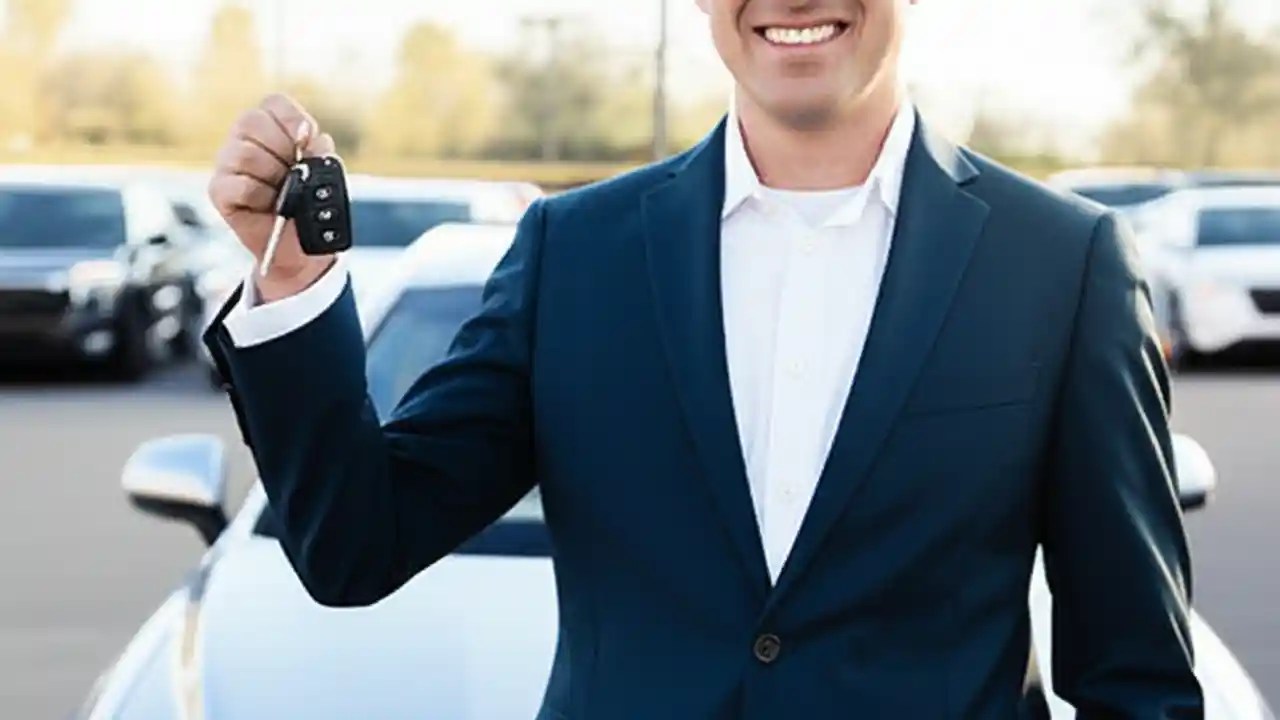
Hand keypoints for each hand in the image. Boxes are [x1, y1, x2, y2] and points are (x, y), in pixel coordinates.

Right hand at [208, 93, 337, 302]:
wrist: (299, 245)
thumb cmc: (307, 205)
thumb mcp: (322, 173)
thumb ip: (319, 152)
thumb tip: (317, 140)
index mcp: (269, 129)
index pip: (274, 104)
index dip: (292, 118)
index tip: (306, 138)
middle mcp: (243, 140)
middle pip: (252, 122)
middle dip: (282, 148)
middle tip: (294, 171)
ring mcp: (227, 164)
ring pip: (246, 153)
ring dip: (273, 175)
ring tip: (283, 192)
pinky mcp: (219, 191)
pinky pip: (239, 184)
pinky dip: (260, 196)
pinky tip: (268, 205)